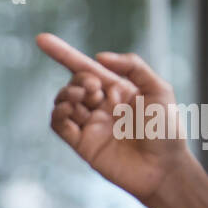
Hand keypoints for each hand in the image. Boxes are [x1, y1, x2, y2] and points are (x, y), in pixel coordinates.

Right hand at [36, 33, 207, 207]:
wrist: (164, 168)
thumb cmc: (166, 131)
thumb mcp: (159, 90)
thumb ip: (133, 66)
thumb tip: (99, 57)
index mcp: (118, 90)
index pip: (85, 68)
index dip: (63, 53)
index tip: (41, 39)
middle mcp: (101, 106)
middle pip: (74, 82)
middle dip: (80, 80)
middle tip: (97, 91)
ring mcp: (90, 125)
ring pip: (62, 102)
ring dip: (68, 94)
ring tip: (87, 100)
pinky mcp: (81, 144)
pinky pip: (58, 125)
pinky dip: (58, 114)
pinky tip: (69, 110)